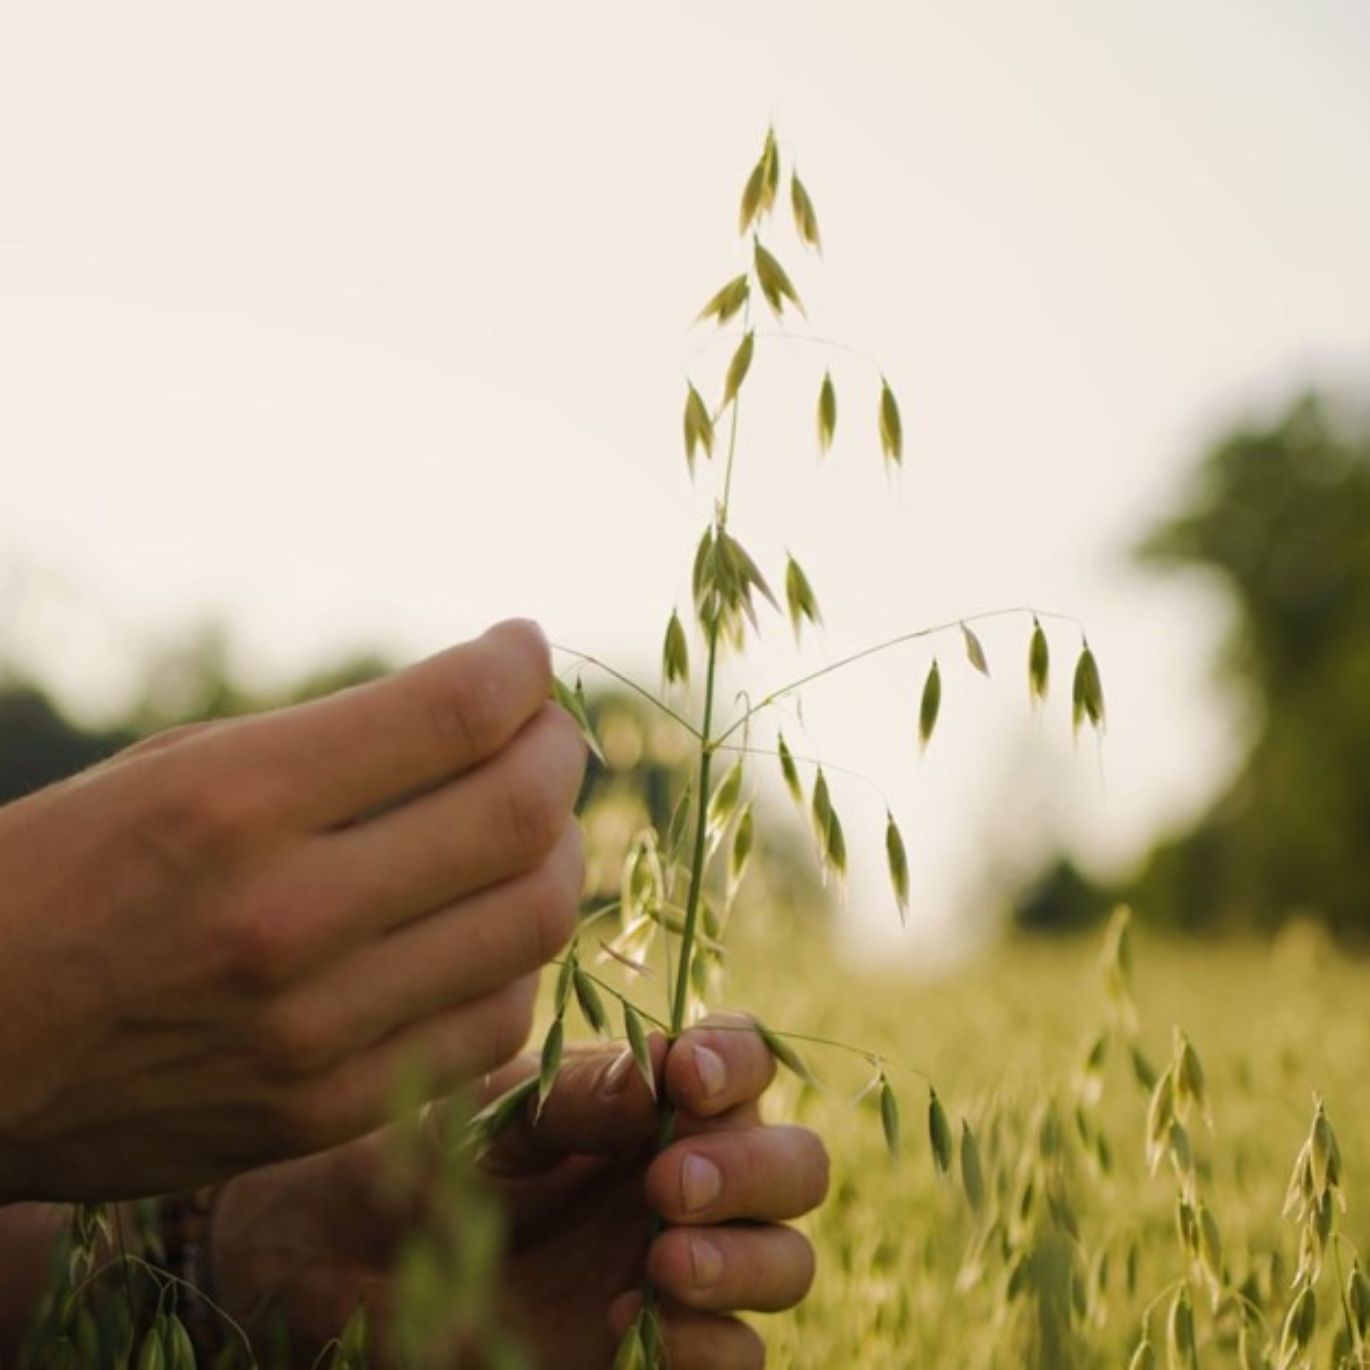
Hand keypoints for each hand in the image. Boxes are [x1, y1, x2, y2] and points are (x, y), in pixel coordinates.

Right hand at [0, 620, 585, 1201]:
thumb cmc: (59, 877)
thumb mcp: (174, 771)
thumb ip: (332, 745)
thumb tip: (483, 711)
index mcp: (232, 804)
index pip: (454, 714)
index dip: (518, 668)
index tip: (522, 650)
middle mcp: (284, 918)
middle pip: (518, 817)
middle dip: (558, 752)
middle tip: (545, 734)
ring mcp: (313, 1032)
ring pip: (531, 922)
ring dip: (560, 850)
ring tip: (534, 823)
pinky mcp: (326, 1113)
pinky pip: (495, 1024)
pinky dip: (514, 955)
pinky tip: (485, 919)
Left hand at [212, 1016, 828, 1367]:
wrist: (321, 1262)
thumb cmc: (404, 1159)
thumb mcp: (482, 1115)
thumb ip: (573, 1098)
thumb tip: (662, 1079)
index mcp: (649, 1101)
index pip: (742, 1064)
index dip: (739, 1062)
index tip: (686, 1075)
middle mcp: (678, 1179)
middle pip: (794, 1166)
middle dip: (755, 1169)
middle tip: (669, 1186)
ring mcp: (673, 1271)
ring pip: (785, 1261)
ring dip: (746, 1258)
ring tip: (663, 1262)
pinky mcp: (649, 1355)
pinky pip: (735, 1359)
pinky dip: (709, 1344)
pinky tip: (635, 1322)